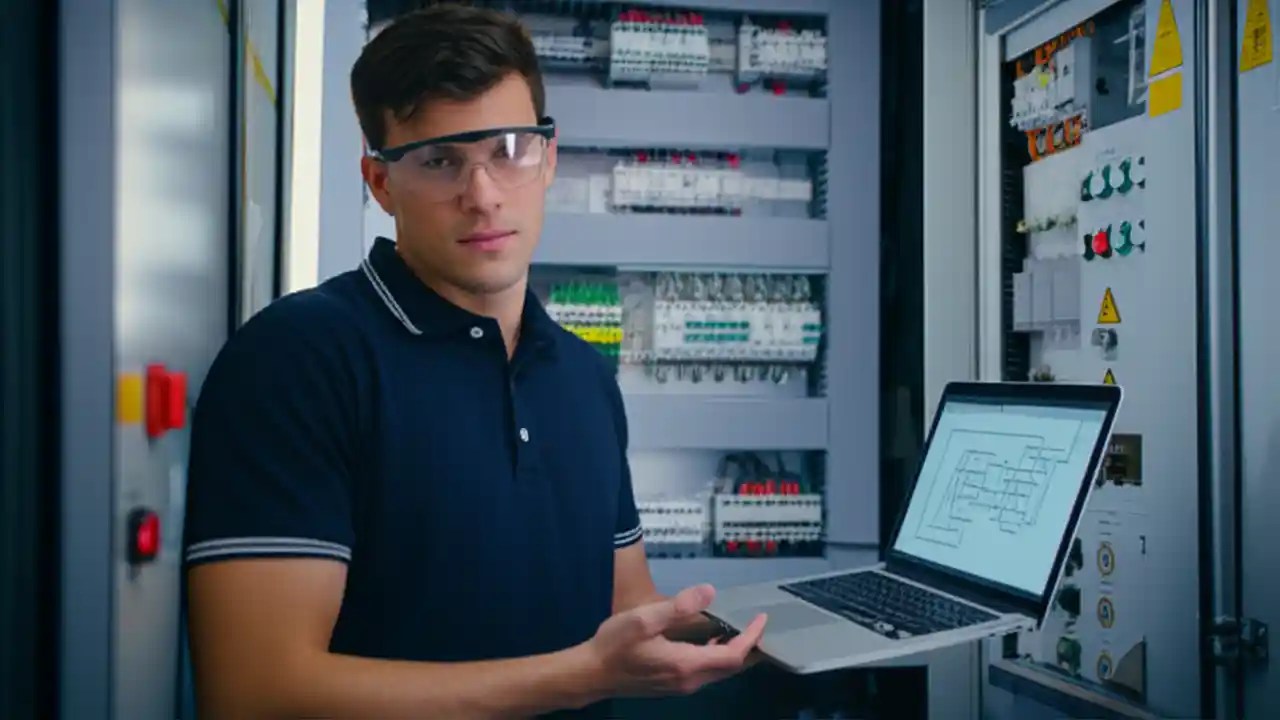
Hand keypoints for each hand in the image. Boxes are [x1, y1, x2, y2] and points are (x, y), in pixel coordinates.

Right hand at [583, 584, 766, 698]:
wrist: (591, 674)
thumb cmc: (615, 645)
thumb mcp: (644, 619)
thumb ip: (678, 606)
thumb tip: (710, 592)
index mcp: (686, 664)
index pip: (733, 656)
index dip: (751, 638)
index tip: (760, 619)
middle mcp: (689, 681)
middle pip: (730, 667)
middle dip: (747, 646)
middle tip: (755, 623)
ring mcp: (680, 685)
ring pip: (717, 671)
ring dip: (731, 652)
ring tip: (737, 628)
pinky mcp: (671, 684)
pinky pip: (704, 672)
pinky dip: (715, 656)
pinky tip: (710, 640)